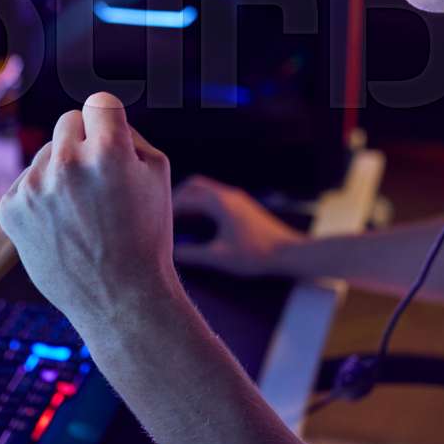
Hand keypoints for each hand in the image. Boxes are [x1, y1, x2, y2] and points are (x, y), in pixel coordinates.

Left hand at [0, 92, 183, 332]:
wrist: (118, 299)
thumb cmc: (145, 234)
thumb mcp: (158, 173)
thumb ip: (127, 132)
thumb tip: (94, 114)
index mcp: (108, 150)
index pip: (98, 103)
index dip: (108, 122)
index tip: (111, 140)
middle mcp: (67, 163)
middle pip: (68, 122)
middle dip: (84, 143)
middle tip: (99, 182)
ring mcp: (34, 187)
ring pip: (46, 154)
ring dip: (61, 172)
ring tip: (82, 214)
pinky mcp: (10, 208)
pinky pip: (26, 182)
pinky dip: (40, 198)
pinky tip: (60, 225)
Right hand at [171, 175, 304, 276]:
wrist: (289, 252)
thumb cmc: (255, 254)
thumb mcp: (220, 257)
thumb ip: (193, 254)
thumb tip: (171, 254)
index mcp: (219, 202)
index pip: (185, 197)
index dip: (167, 207)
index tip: (154, 219)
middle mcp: (228, 195)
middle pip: (195, 186)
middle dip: (177, 197)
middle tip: (163, 213)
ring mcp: (237, 198)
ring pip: (206, 190)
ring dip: (191, 200)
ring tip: (178, 217)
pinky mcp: (244, 206)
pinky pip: (216, 197)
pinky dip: (203, 204)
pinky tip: (201, 221)